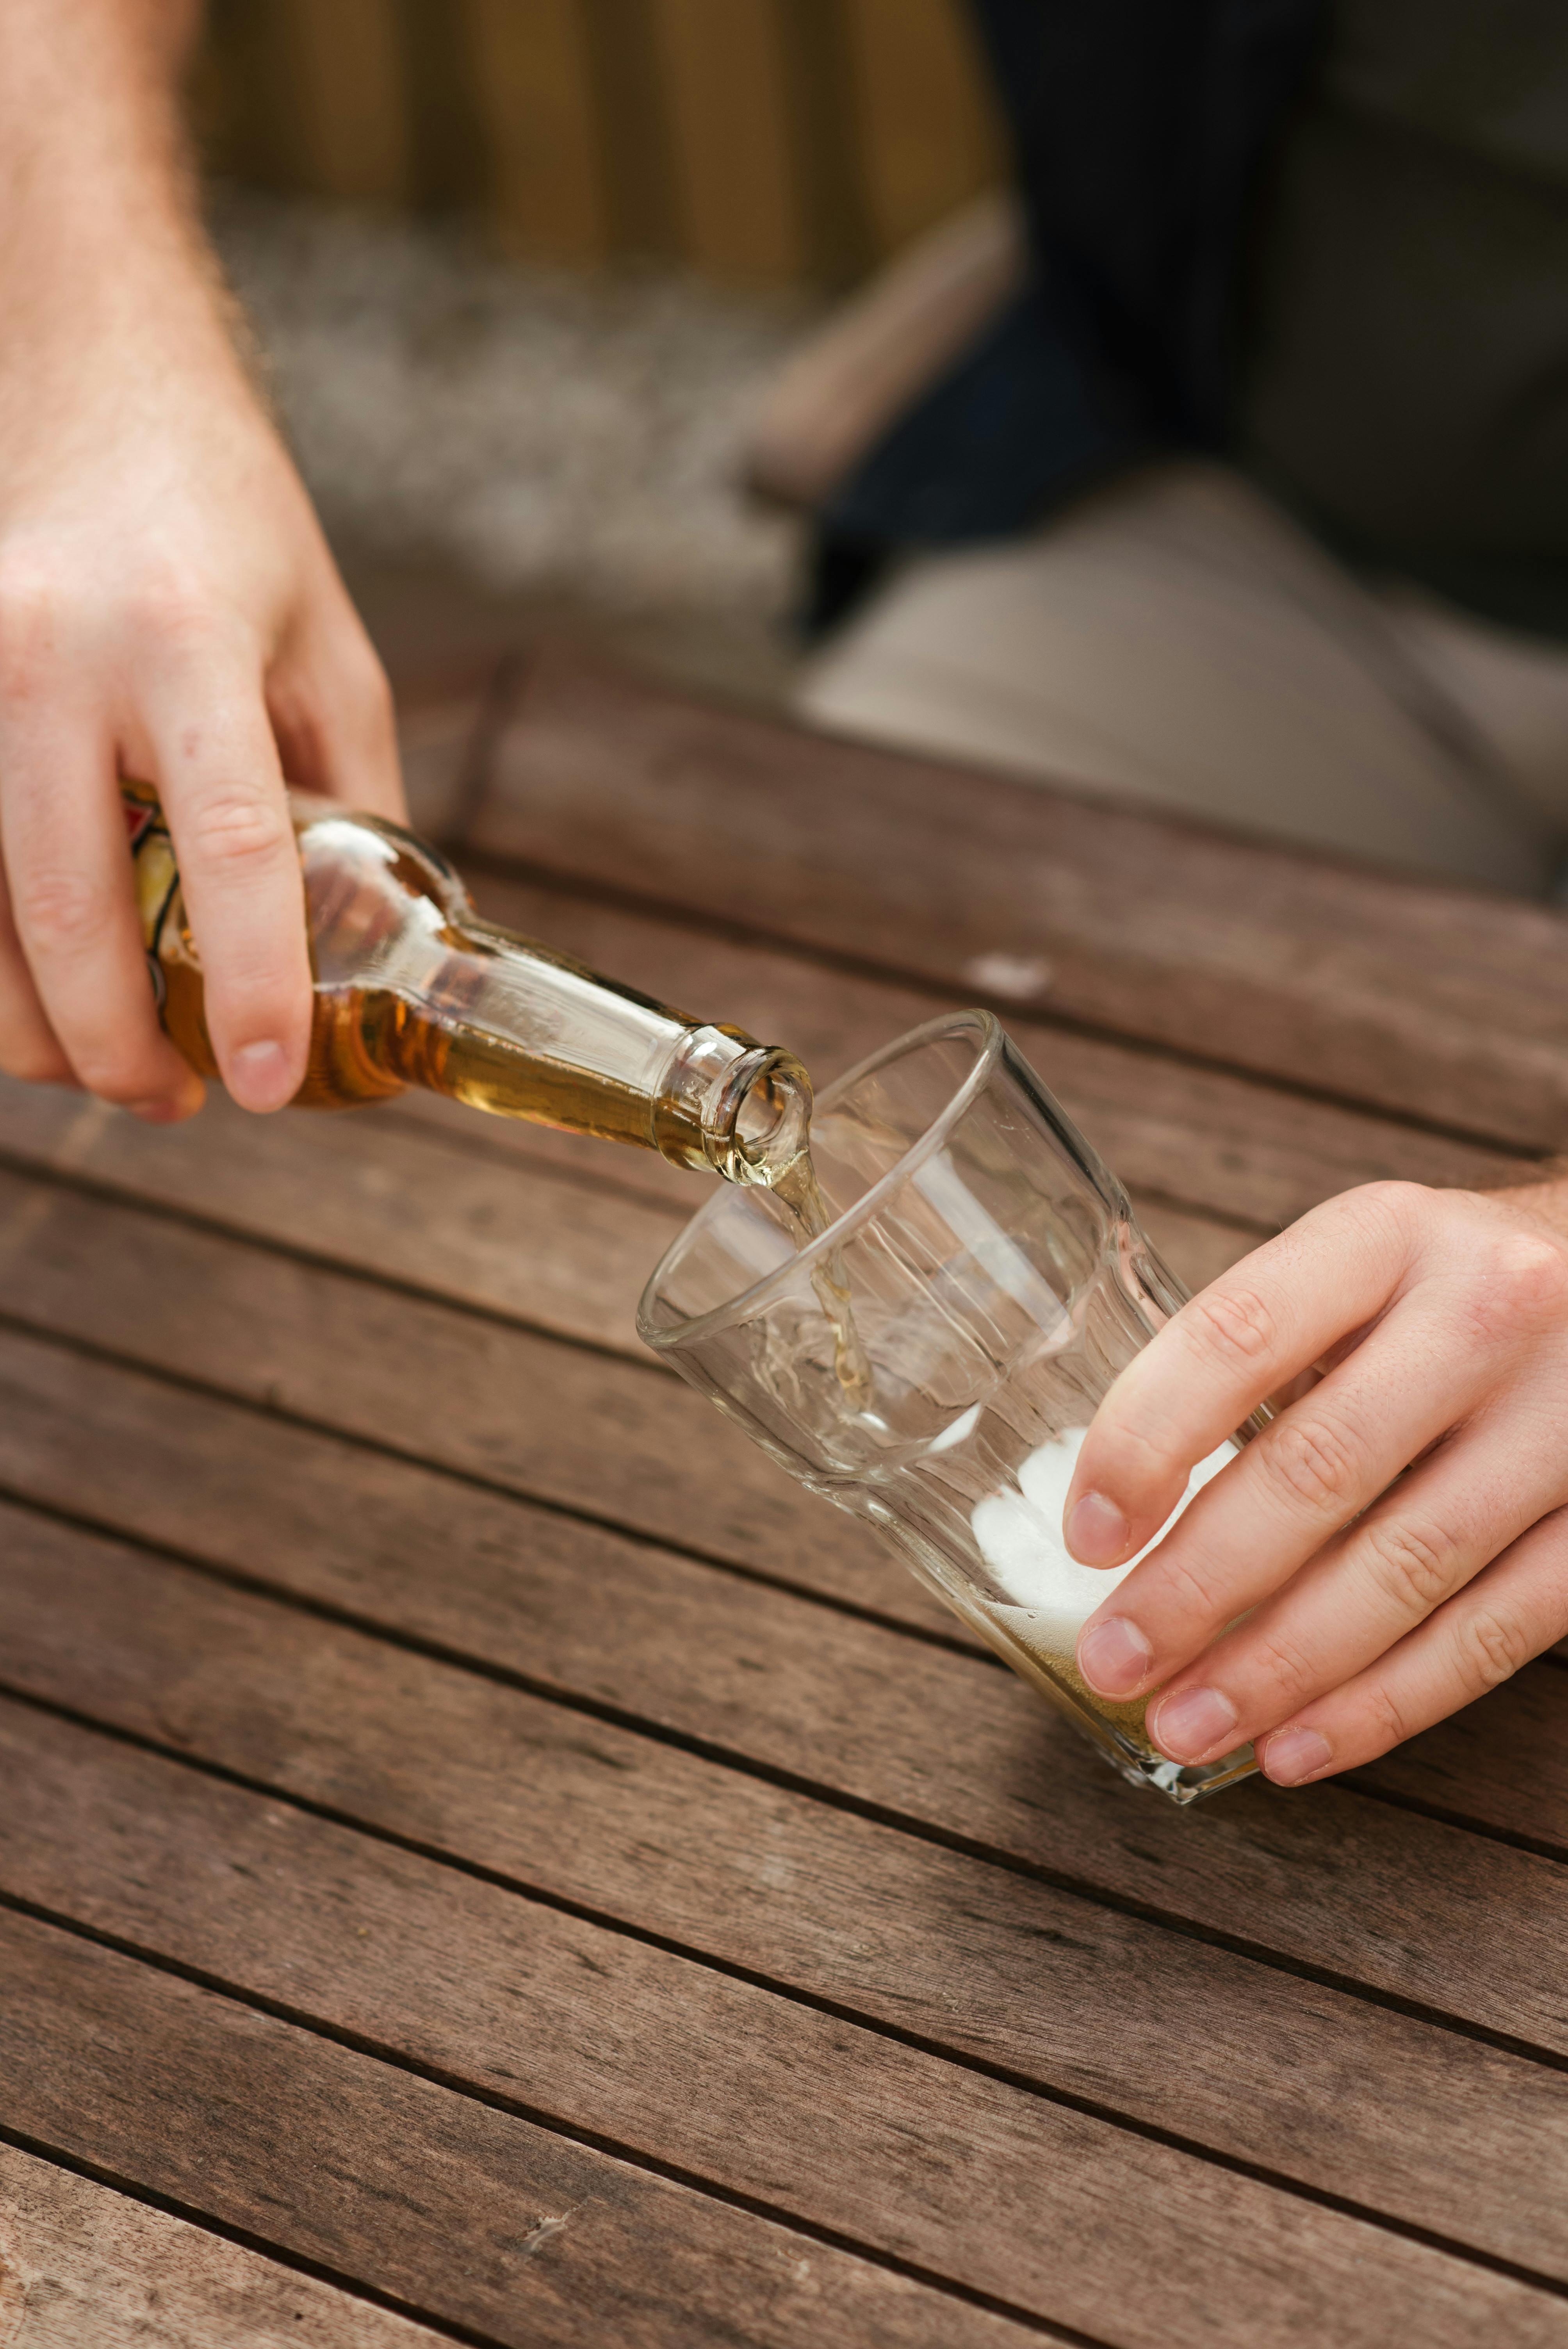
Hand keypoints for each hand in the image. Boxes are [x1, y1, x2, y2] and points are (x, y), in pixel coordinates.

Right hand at [0, 195, 402, 1119]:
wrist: (91, 384)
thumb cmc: (228, 524)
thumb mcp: (327, 647)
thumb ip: (353, 795)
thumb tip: (385, 943)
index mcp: (185, 640)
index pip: (228, 849)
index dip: (255, 986)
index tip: (267, 1085)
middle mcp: (50, 658)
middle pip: (70, 913)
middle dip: (121, 1047)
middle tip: (182, 1104)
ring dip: (39, 1032)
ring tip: (114, 1073)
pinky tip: (40, 1004)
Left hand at [1065, 1179, 1567, 1785]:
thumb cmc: (1454, 1289)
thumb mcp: (1361, 1270)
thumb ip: (1261, 1358)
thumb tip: (1122, 1512)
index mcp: (1388, 1234)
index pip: (1241, 1335)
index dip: (1148, 1439)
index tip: (1088, 1534)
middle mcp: (1485, 1312)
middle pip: (1318, 1471)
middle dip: (1197, 1587)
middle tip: (1115, 1661)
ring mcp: (1565, 1418)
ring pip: (1402, 1569)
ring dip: (1278, 1668)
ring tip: (1186, 1724)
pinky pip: (1490, 1633)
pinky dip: (1384, 1704)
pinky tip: (1299, 1745)